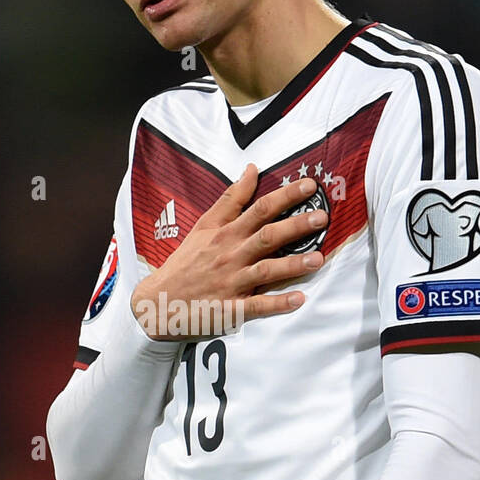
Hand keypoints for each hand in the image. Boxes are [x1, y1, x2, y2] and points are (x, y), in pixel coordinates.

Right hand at [130, 164, 326, 339]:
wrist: (157, 302)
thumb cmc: (185, 262)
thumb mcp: (203, 226)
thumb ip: (230, 199)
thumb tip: (252, 170)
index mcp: (225, 234)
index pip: (259, 209)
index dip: (285, 196)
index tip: (309, 185)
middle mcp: (230, 255)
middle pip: (266, 236)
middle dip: (295, 226)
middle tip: (322, 217)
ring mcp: (231, 283)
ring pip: (265, 270)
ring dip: (293, 264)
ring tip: (318, 259)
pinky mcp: (230, 309)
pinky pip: (257, 306)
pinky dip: (278, 304)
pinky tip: (299, 299)